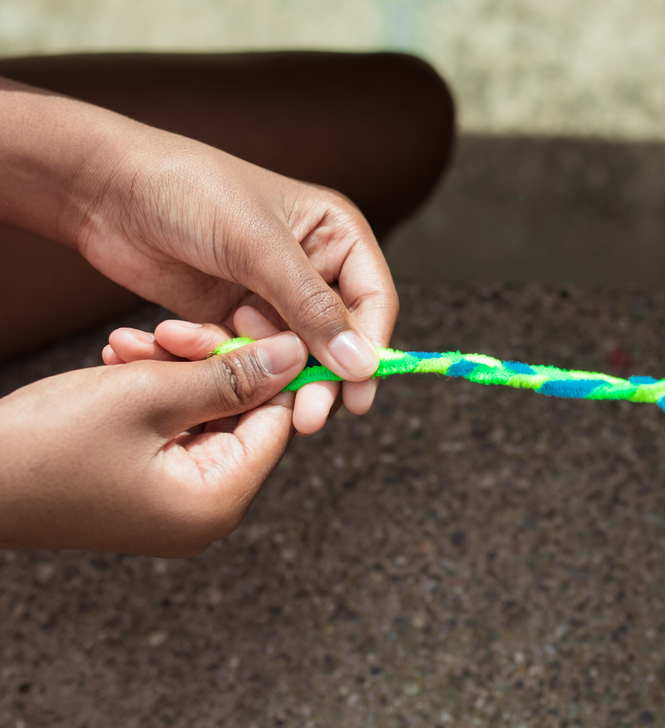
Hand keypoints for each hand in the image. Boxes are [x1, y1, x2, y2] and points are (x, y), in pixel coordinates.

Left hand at [0, 78, 397, 423]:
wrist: (105, 188)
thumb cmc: (189, 192)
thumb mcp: (258, 247)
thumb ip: (313, 308)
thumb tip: (362, 363)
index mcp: (336, 236)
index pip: (374, 303)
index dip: (370, 351)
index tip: (356, 396)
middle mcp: (313, 269)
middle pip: (337, 340)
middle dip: (321, 377)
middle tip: (306, 417)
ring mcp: (272, 297)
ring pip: (290, 356)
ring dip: (265, 371)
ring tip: (236, 376)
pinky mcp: (232, 319)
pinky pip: (246, 357)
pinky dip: (224, 360)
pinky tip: (187, 343)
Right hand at [0, 331, 306, 556]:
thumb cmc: (48, 443)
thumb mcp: (149, 394)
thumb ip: (231, 375)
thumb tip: (296, 355)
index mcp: (218, 500)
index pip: (278, 422)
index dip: (268, 368)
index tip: (246, 325)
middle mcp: (206, 511)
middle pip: (240, 417)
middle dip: (206, 366)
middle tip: (167, 331)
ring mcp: (175, 504)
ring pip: (203, 416)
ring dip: (173, 372)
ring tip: (129, 345)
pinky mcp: (146, 491)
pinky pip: (171, 432)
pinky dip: (152, 395)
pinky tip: (120, 363)